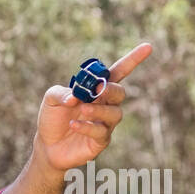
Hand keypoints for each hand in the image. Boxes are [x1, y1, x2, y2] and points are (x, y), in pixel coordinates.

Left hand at [35, 42, 151, 172]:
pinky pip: (101, 132)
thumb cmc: (52, 119)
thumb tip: (74, 97)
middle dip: (111, 89)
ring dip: (99, 110)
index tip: (147, 47)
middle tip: (99, 89)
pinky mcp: (100, 141)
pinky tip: (74, 125)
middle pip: (119, 93)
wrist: (47, 146)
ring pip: (114, 114)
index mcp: (96, 90)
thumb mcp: (51, 99)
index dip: (132, 60)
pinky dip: (87, 127)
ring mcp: (105, 124)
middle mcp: (105, 105)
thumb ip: (61, 92)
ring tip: (82, 109)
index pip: (118, 72)